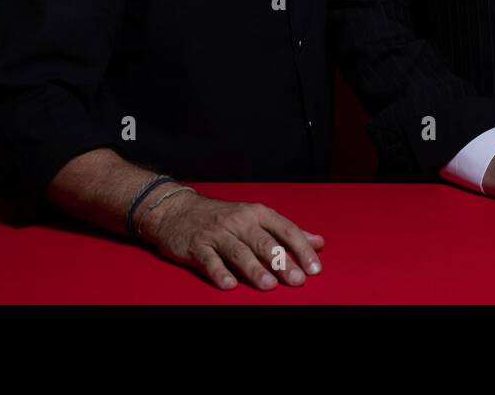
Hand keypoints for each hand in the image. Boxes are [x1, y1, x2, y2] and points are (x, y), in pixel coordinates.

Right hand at [137, 189, 323, 290]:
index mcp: (257, 213)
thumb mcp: (256, 217)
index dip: (301, 248)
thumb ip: (286, 231)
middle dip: (282, 262)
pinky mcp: (196, 246)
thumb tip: (318, 242)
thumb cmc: (222, 216)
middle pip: (264, 242)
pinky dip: (219, 272)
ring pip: (239, 251)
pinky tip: (229, 284)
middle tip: (296, 279)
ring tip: (268, 285)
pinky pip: (209, 260)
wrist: (176, 209)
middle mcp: (239, 221)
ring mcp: (217, 233)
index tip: (314, 267)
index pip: (285, 229)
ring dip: (254, 269)